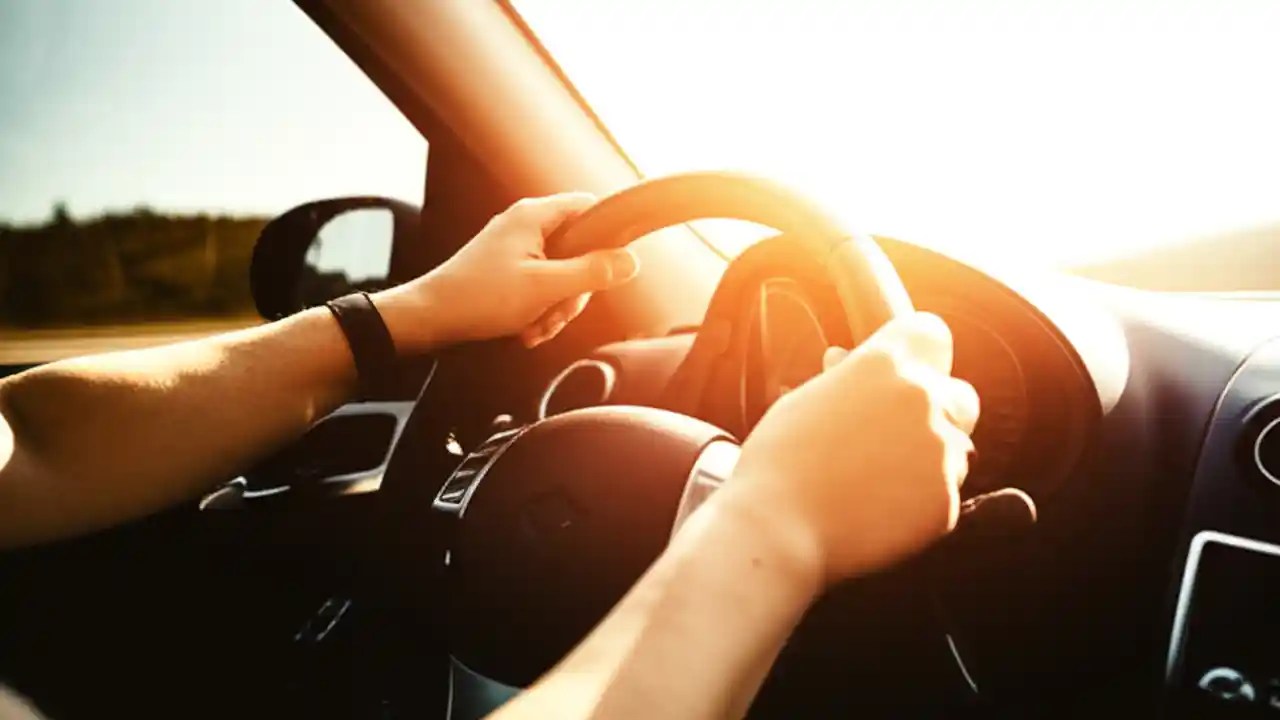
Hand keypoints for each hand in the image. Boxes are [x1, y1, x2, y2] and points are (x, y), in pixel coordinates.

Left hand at [372, 193, 638, 352]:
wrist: (430, 320)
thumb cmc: (478, 298)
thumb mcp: (545, 288)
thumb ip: (592, 273)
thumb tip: (630, 262)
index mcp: (534, 216)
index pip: (590, 209)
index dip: (606, 237)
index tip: (609, 267)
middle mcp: (525, 225)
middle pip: (579, 251)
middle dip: (574, 290)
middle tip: (557, 311)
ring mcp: (515, 248)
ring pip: (561, 275)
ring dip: (555, 307)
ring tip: (536, 326)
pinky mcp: (507, 270)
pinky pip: (541, 287)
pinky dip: (539, 311)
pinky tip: (526, 329)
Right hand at [726, 312, 979, 584]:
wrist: (778, 527)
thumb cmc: (779, 462)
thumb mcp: (805, 399)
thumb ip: (843, 377)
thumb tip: (847, 360)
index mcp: (885, 364)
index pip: (933, 333)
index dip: (920, 353)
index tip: (905, 371)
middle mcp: (923, 399)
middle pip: (961, 394)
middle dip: (939, 410)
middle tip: (896, 434)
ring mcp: (941, 451)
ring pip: (957, 448)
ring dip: (930, 459)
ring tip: (876, 479)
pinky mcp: (947, 500)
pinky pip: (946, 493)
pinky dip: (922, 501)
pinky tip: (879, 507)